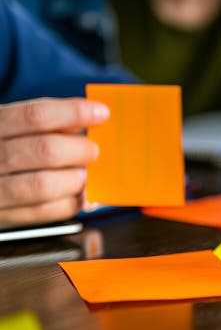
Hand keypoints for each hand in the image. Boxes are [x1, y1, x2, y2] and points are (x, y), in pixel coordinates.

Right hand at [0, 98, 108, 228]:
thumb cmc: (1, 150)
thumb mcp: (12, 128)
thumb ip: (47, 122)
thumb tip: (88, 118)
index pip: (36, 115)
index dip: (73, 113)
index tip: (101, 112)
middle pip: (45, 150)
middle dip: (79, 150)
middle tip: (93, 150)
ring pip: (44, 185)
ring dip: (75, 178)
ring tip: (85, 174)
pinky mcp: (3, 216)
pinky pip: (45, 212)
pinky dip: (71, 202)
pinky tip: (78, 193)